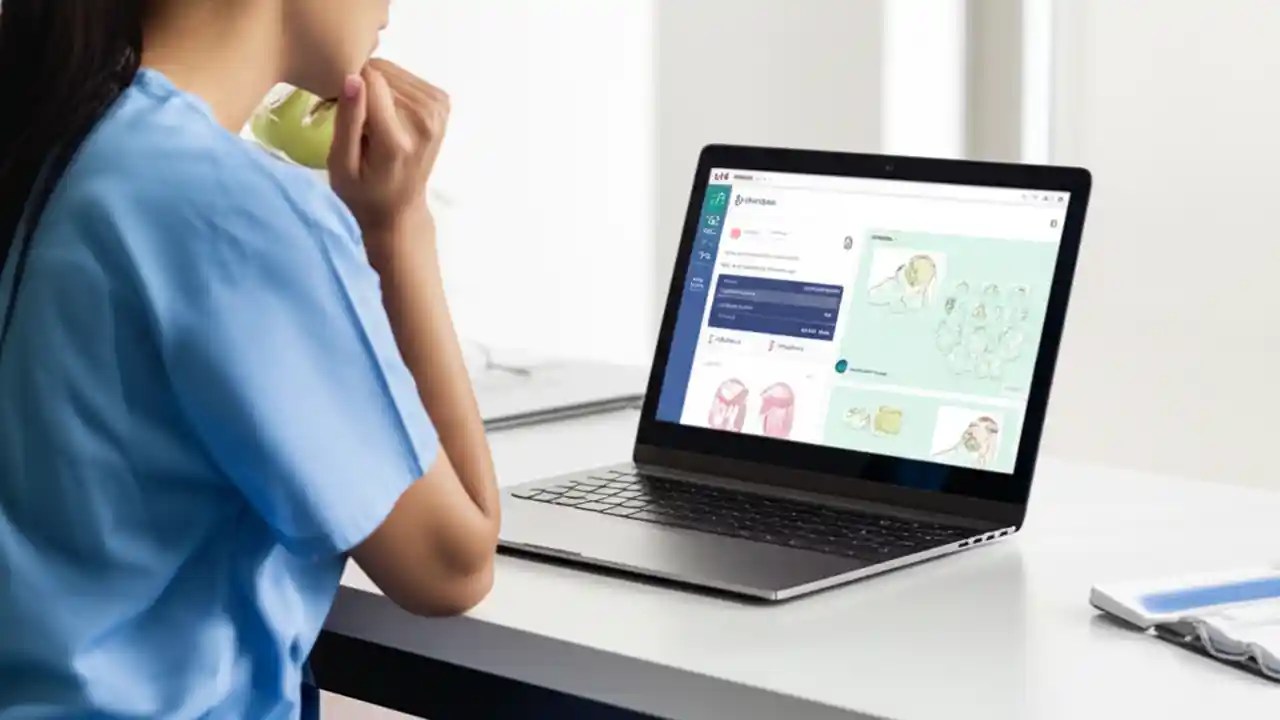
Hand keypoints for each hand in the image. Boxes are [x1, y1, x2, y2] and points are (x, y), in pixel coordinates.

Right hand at [329, 59, 449, 236]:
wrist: (400, 208)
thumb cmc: (363, 191)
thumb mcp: (341, 164)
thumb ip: (347, 120)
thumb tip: (353, 77)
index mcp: (398, 140)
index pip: (371, 81)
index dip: (349, 86)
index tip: (340, 107)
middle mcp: (425, 121)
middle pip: (382, 74)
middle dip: (362, 87)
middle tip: (356, 119)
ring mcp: (438, 111)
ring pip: (393, 72)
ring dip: (376, 88)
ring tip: (371, 119)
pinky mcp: (442, 103)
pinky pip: (406, 78)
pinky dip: (392, 89)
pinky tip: (388, 113)